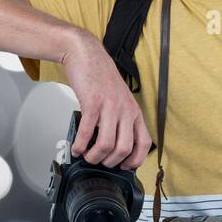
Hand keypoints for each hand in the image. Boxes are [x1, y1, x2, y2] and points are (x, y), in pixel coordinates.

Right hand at [60, 30, 152, 169]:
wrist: (87, 55)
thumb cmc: (102, 77)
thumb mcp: (121, 99)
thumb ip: (121, 119)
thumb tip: (114, 143)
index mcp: (134, 112)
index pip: (144, 143)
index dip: (135, 159)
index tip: (124, 166)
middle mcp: (125, 110)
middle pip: (124, 148)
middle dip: (110, 162)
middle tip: (100, 162)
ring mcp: (109, 107)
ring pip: (107, 144)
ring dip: (95, 156)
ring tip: (87, 156)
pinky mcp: (92, 104)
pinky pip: (87, 132)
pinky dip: (80, 145)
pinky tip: (77, 147)